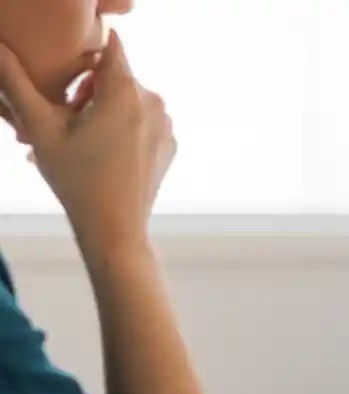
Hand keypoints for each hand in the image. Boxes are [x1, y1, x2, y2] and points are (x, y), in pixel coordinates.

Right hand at [0, 30, 174, 254]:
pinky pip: (140, 124)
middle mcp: (154, 101)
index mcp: (126, 90)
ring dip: (99, 112)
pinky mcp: (169, 144)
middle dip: (84, 93)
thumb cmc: (77, 179)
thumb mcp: (39, 127)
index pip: (108, 47)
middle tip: (58, 122)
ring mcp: (165, 124)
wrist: (115, 228)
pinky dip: (119, 130)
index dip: (82, 60)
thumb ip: (16, 82)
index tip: (66, 84)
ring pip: (126, 102)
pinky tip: (96, 154)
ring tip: (73, 142)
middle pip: (114, 78)